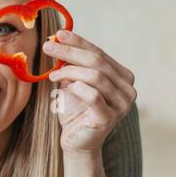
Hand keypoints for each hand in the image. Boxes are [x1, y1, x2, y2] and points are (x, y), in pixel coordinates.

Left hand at [45, 29, 136, 155]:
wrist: (76, 143)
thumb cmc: (75, 111)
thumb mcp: (73, 83)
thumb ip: (72, 65)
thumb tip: (58, 41)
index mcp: (122, 76)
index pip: (99, 52)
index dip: (78, 42)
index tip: (58, 34)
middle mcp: (127, 89)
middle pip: (97, 61)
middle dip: (70, 52)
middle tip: (48, 46)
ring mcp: (122, 104)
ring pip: (95, 76)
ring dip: (69, 71)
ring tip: (52, 74)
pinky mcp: (109, 118)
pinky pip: (94, 97)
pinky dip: (78, 88)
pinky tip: (65, 86)